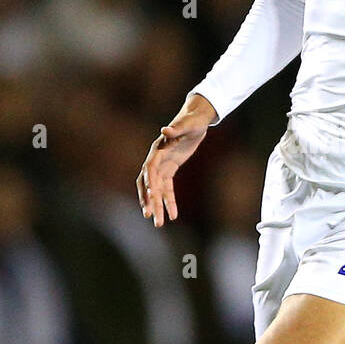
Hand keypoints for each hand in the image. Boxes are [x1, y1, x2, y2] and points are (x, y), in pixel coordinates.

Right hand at [136, 93, 217, 226]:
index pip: (150, 168)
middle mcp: (156, 159)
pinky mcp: (169, 170)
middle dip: (149, 199)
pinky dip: (169, 201)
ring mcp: (162, 166)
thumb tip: (164, 130)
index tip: (150, 195)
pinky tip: (173, 215)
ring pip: (157, 190)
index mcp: (158, 149)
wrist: (196, 120)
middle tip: (150, 216)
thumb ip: (176, 128)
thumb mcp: (188, 124)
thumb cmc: (192, 121)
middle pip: (149, 183)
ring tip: (159, 223)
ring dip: (157, 205)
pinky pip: (167, 189)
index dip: (148, 182)